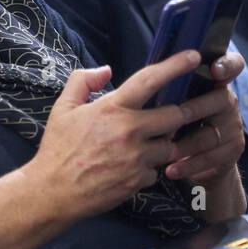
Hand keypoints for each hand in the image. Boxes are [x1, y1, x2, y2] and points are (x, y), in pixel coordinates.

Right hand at [31, 50, 200, 221]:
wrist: (53, 192)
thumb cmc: (58, 148)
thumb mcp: (63, 107)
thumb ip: (83, 81)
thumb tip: (106, 70)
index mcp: (113, 109)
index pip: (150, 80)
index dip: (175, 65)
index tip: (194, 56)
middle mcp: (129, 132)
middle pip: (175, 115)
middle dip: (176, 114)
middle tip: (166, 116)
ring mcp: (136, 159)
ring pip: (169, 146)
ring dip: (162, 143)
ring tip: (142, 145)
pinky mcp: (138, 181)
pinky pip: (155, 171)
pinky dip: (147, 169)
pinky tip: (129, 168)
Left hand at [162, 52, 246, 184]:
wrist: (199, 160)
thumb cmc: (178, 122)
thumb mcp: (175, 102)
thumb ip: (168, 89)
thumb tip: (140, 77)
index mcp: (216, 82)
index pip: (232, 65)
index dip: (227, 65)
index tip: (215, 69)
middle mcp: (229, 100)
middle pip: (220, 100)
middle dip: (194, 110)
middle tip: (171, 121)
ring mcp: (234, 125)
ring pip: (210, 134)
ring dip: (184, 146)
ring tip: (163, 153)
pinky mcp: (234, 149)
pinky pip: (211, 157)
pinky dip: (188, 165)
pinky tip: (171, 169)